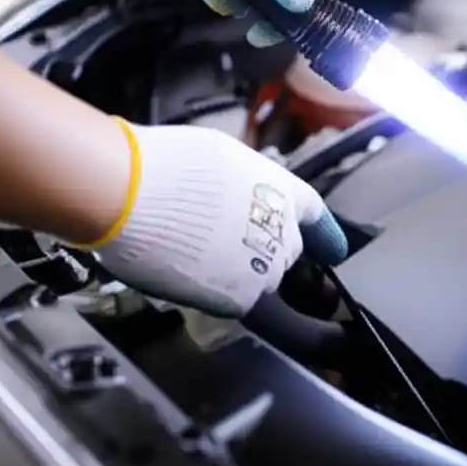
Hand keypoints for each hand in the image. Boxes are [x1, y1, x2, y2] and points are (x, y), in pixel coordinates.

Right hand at [94, 121, 341, 317]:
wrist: (132, 193)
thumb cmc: (166, 166)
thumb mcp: (222, 160)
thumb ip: (242, 186)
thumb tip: (234, 199)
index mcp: (284, 190)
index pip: (315, 217)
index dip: (324, 236)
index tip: (334, 251)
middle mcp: (285, 230)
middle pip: (286, 252)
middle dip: (261, 251)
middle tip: (216, 243)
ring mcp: (266, 267)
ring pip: (262, 280)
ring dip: (239, 275)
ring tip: (192, 256)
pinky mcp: (240, 297)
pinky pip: (244, 306)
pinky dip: (224, 297)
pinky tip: (203, 288)